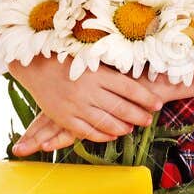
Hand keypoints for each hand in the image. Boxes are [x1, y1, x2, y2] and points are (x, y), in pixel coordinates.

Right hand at [8, 55, 162, 155]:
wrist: (35, 66)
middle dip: (138, 116)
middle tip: (148, 120)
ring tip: (131, 129)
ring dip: (122, 128)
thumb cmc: (66, 59)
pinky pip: (88, 132)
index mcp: (98, 73)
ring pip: (106, 123)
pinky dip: (102, 135)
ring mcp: (76, 106)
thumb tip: (135, 74)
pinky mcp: (65, 118)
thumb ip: (110, 69)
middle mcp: (89, 91)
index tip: (157, 104)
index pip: (129, 89)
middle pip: (121, 108)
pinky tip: (111, 135)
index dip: (146, 98)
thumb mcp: (90, 58)